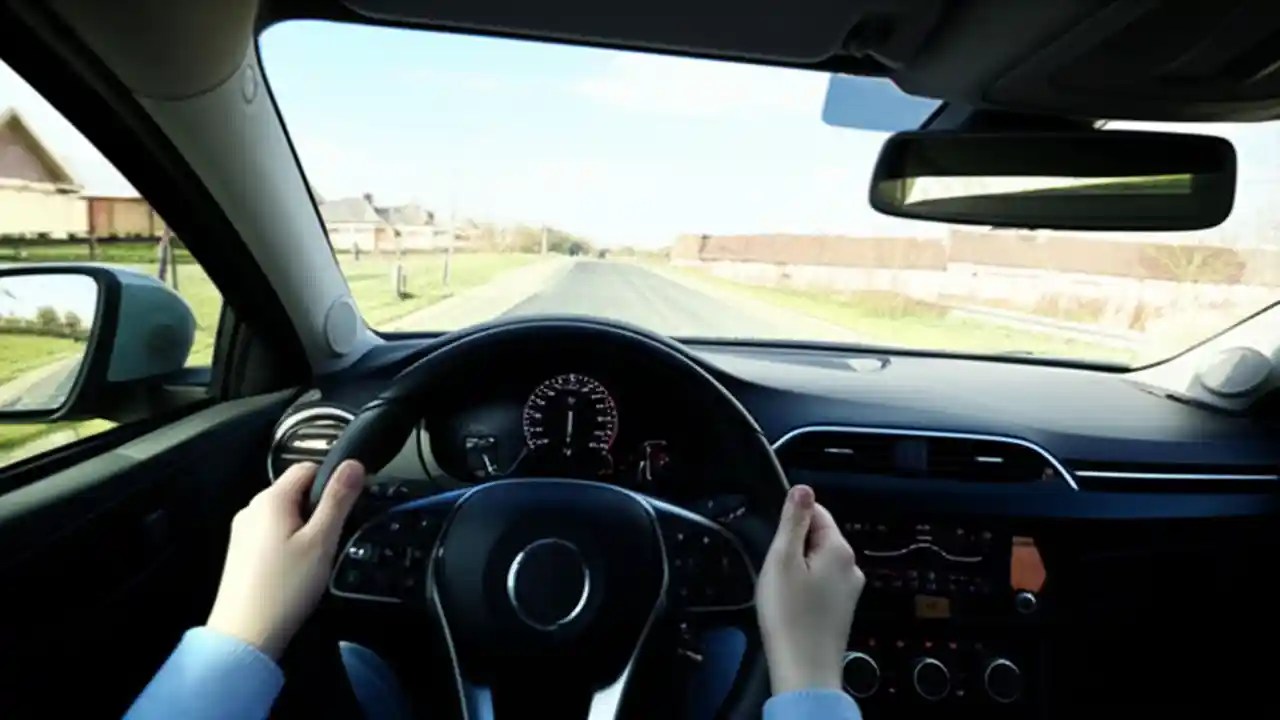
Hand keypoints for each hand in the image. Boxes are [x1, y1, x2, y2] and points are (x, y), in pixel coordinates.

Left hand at [206, 460, 364, 658]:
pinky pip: (271, 534)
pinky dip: (288, 544)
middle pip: (294, 492)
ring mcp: (241, 531)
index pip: (307, 467)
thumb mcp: (321, 541)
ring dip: (304, 529)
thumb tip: (353, 463)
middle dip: (318, 509)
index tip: (346, 510)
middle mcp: (251, 508)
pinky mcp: (239, 553)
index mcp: (270, 499)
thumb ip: (338, 499)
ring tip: (314, 561)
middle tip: (331, 541)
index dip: (332, 482)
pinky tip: (294, 571)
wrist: (245, 635)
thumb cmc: (287, 586)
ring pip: (284, 515)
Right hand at [756, 485, 864, 694]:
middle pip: (818, 538)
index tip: (775, 545)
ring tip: (781, 592)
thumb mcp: (783, 560)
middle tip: (775, 572)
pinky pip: (822, 585)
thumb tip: (804, 487)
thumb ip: (794, 521)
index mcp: (840, 549)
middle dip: (793, 548)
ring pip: (819, 563)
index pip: (817, 512)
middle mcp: (852, 566)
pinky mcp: (843, 611)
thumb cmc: (789, 613)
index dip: (792, 522)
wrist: (805, 670)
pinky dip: (805, 589)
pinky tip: (792, 608)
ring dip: (798, 570)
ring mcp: (850, 591)